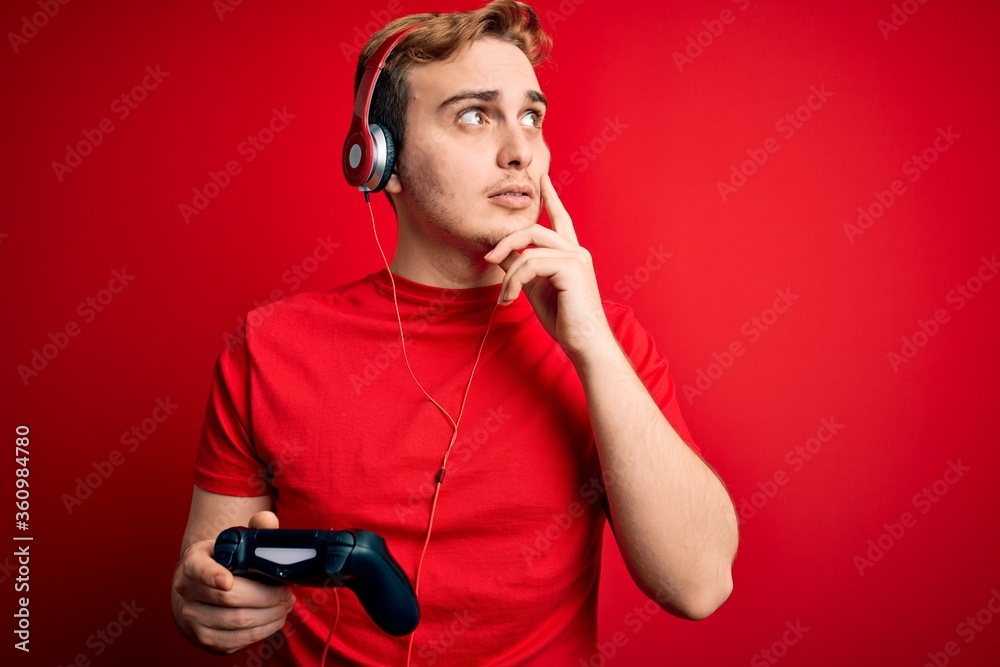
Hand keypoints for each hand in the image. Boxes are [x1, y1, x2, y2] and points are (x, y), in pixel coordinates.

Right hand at [171, 511, 294, 653]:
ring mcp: (193, 617)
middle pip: (229, 598)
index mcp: (194, 561)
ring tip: (285, 605)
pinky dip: (262, 631)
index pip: (199, 568)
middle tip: (285, 593)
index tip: (227, 581)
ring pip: (236, 622)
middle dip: (265, 597)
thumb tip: (268, 520)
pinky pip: (236, 640)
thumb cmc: (226, 563)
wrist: (202, 593)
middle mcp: (187, 590)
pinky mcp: (205, 638)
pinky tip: (275, 619)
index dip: (212, 575)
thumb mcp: (234, 543)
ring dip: (268, 615)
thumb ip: (254, 529)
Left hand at [484, 173, 614, 359]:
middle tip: (488, 257)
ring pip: (528, 249)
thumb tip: (501, 256)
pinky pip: (530, 263)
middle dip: (507, 241)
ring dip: (509, 275)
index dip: (551, 197)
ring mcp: (575, 257)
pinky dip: (515, 281)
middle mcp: (576, 251)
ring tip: (504, 297)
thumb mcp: (535, 290)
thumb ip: (521, 269)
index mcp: (571, 255)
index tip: (543, 178)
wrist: (584, 343)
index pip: (560, 219)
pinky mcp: (571, 267)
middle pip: (533, 230)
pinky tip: (511, 299)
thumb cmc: (565, 321)